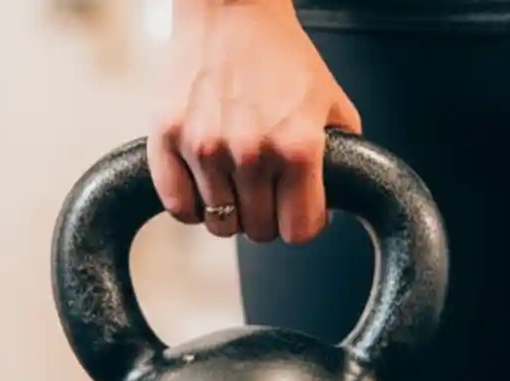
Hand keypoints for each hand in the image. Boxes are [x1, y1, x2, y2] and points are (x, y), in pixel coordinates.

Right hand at [149, 1, 361, 242]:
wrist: (232, 10)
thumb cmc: (284, 56)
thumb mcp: (333, 103)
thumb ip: (342, 155)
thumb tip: (342, 198)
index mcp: (299, 148)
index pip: (300, 230)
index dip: (303, 224)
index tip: (300, 210)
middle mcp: (251, 153)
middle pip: (259, 231)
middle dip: (268, 218)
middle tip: (268, 193)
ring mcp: (205, 147)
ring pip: (219, 224)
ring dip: (231, 212)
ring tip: (238, 184)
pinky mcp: (167, 137)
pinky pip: (178, 206)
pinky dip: (192, 206)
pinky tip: (206, 186)